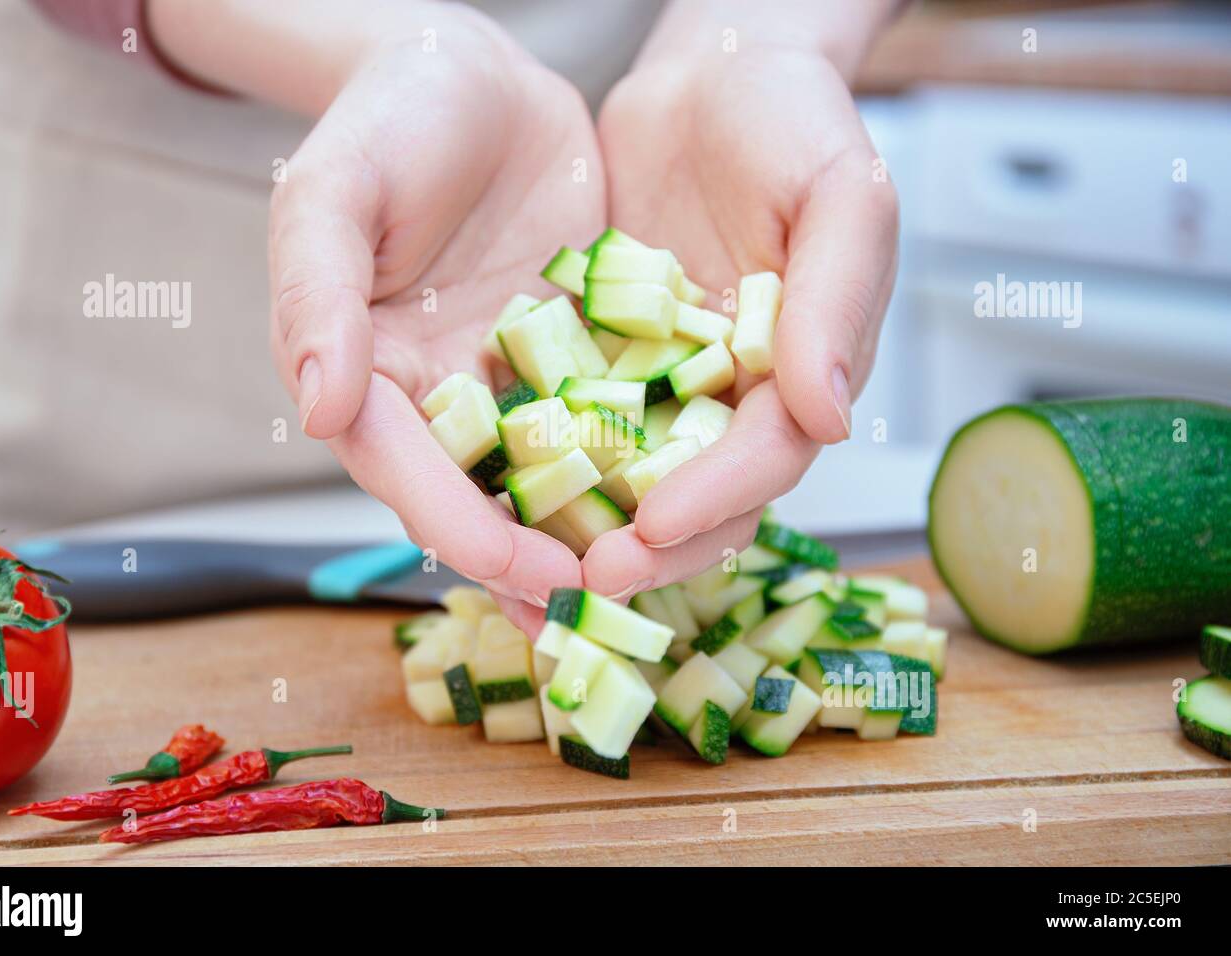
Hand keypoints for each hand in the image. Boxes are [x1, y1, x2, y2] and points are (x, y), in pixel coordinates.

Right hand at [281, 13, 607, 628]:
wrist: (470, 71)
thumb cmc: (386, 119)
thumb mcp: (331, 192)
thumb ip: (315, 296)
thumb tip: (318, 405)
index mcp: (369, 372)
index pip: (404, 469)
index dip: (456, 522)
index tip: (516, 562)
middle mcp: (437, 394)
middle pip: (476, 497)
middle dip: (528, 559)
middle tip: (589, 610)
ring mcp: (508, 379)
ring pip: (545, 478)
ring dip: (585, 536)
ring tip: (637, 590)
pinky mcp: (570, 354)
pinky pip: (602, 421)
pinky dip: (632, 466)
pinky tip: (679, 502)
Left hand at [587, 12, 898, 596]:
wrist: (716, 72)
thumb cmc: (794, 122)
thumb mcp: (839, 193)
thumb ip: (839, 298)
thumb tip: (831, 416)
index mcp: (805, 370)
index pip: (767, 456)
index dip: (716, 498)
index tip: (656, 525)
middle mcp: (740, 393)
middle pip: (703, 494)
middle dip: (653, 544)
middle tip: (588, 579)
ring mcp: (673, 380)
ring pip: (638, 476)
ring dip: (596, 526)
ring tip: (538, 564)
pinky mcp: (613, 357)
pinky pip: (582, 421)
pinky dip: (553, 464)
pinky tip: (504, 493)